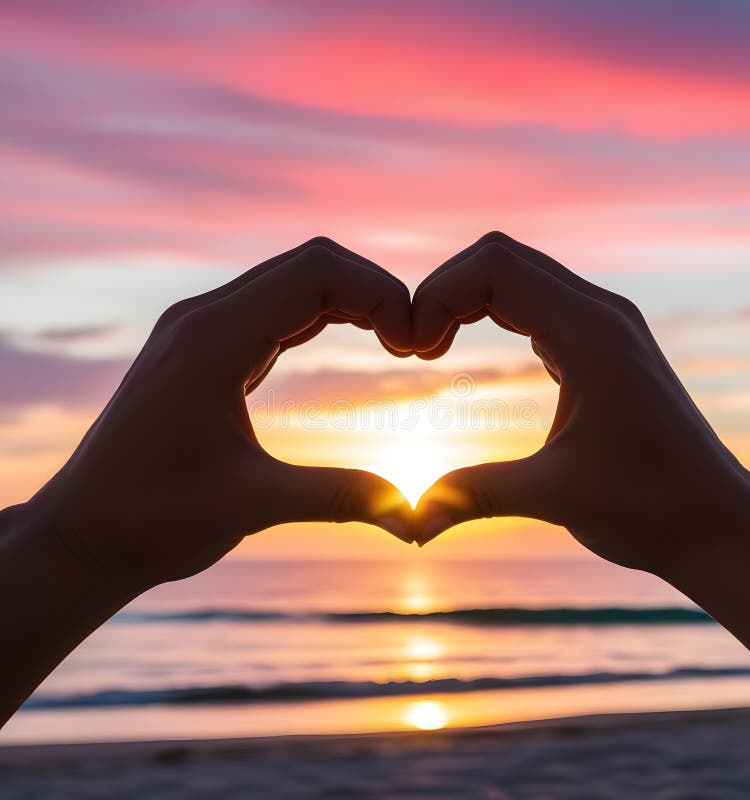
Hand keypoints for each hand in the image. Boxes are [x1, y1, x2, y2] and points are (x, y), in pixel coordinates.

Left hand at [25, 238, 414, 591]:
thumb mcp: (253, 506)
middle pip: (308, 265)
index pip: (315, 272)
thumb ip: (340, 497)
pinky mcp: (202, 350)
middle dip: (371, 291)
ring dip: (347, 301)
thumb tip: (416, 516)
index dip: (379, 293)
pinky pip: (272, 310)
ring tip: (394, 340)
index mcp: (212, 339)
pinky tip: (349, 339)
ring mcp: (199, 330)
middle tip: (412, 343)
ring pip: (290, 283)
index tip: (413, 345)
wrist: (84, 533)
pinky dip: (318, 317)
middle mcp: (202, 318)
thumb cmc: (152, 519)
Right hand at [412, 232, 749, 574]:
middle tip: (413, 347)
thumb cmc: (650, 507)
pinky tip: (468, 351)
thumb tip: (409, 522)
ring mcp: (605, 324)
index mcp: (591, 334)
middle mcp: (601, 314)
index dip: (438, 294)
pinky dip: (491, 312)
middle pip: (501, 257)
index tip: (412, 350)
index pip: (495, 267)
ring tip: (432, 348)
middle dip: (444, 290)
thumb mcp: (554, 497)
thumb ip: (472, 495)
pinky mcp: (602, 344)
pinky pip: (536, 302)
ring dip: (466, 299)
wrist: (715, 520)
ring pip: (518, 274)